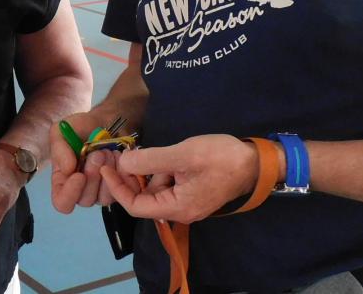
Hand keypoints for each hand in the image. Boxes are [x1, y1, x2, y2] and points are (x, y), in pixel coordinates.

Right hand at [50, 113, 118, 212]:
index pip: (62, 202)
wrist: (106, 122)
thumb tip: (67, 170)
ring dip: (107, 173)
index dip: (69, 194)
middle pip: (84, 200)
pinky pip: (120, 190)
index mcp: (63, 180)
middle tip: (98, 153)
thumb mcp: (61, 131)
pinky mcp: (118, 187)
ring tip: (107, 152)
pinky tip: (117, 156)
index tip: (79, 175)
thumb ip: (59, 149)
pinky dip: (120, 173)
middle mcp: (80, 190)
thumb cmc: (81, 127)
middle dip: (92, 176)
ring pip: (103, 198)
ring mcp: (100, 190)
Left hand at [100, 134, 259, 224]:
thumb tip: (123, 163)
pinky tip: (158, 154)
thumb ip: (150, 160)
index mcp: (177, 208)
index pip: (136, 207)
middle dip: (129, 178)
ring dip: (145, 171)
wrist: (256, 161)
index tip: (106, 168)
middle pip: (144, 198)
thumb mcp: (182, 155)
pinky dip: (159, 170)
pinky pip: (167, 184)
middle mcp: (181, 211)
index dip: (117, 188)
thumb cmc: (221, 158)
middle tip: (119, 155)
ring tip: (140, 151)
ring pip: (155, 189)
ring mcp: (188, 202)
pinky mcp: (192, 191)